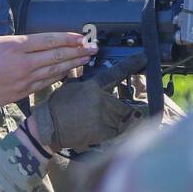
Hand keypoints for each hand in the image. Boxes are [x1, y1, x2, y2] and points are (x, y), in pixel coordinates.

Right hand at [0, 30, 96, 116]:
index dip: (68, 38)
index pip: (49, 40)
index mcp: (16, 46)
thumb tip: (3, 37)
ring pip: (55, 70)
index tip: (81, 37)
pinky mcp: (22, 92)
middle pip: (57, 55)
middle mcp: (24, 62)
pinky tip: (67, 73)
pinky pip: (45, 83)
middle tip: (92, 48)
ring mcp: (25, 79)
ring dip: (73, 64)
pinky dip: (58, 77)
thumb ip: (0, 37)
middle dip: (78, 51)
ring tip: (86, 59)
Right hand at [29, 54, 145, 152]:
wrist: (49, 127)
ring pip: (121, 117)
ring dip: (118, 120)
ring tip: (104, 123)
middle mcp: (100, 100)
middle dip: (121, 107)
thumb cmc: (57, 107)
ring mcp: (102, 117)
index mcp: (92, 86)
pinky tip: (103, 130)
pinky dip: (113, 131)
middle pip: (123, 102)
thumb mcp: (70, 87)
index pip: (117, 72)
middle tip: (115, 111)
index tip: (143, 59)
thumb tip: (98, 78)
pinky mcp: (102, 132)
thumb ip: (86, 82)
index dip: (132, 64)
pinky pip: (116, 131)